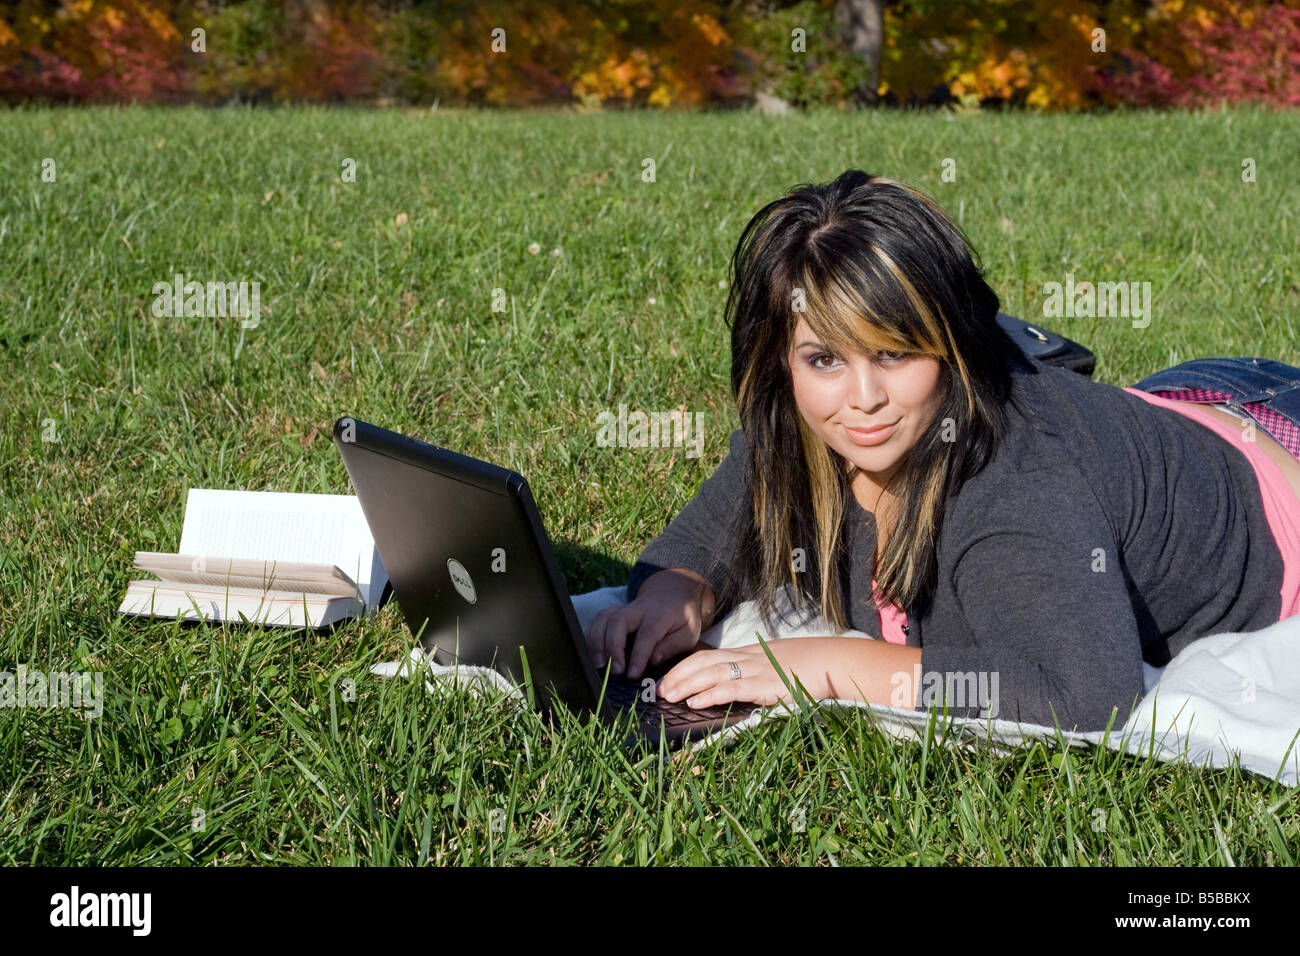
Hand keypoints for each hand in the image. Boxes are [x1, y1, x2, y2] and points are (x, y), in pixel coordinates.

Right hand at [584, 569, 714, 679]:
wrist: (672, 592)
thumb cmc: (681, 617)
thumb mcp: (689, 631)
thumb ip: (672, 645)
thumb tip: (653, 659)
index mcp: (659, 615)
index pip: (646, 634)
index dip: (638, 655)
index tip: (632, 674)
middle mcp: (638, 609)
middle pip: (618, 621)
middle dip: (613, 647)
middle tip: (614, 670)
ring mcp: (622, 609)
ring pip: (603, 618)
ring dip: (596, 641)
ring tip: (598, 665)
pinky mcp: (613, 612)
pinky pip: (596, 621)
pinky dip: (590, 637)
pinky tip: (591, 655)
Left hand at [656, 639, 833, 709]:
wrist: (830, 662)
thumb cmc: (806, 668)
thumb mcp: (774, 666)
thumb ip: (754, 675)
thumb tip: (735, 689)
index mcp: (747, 654)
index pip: (707, 656)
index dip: (684, 666)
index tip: (668, 678)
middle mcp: (746, 659)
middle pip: (702, 661)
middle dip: (678, 675)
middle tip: (659, 690)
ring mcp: (754, 670)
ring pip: (711, 673)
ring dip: (686, 685)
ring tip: (668, 696)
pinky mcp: (763, 685)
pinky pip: (730, 687)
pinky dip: (709, 694)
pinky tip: (695, 702)